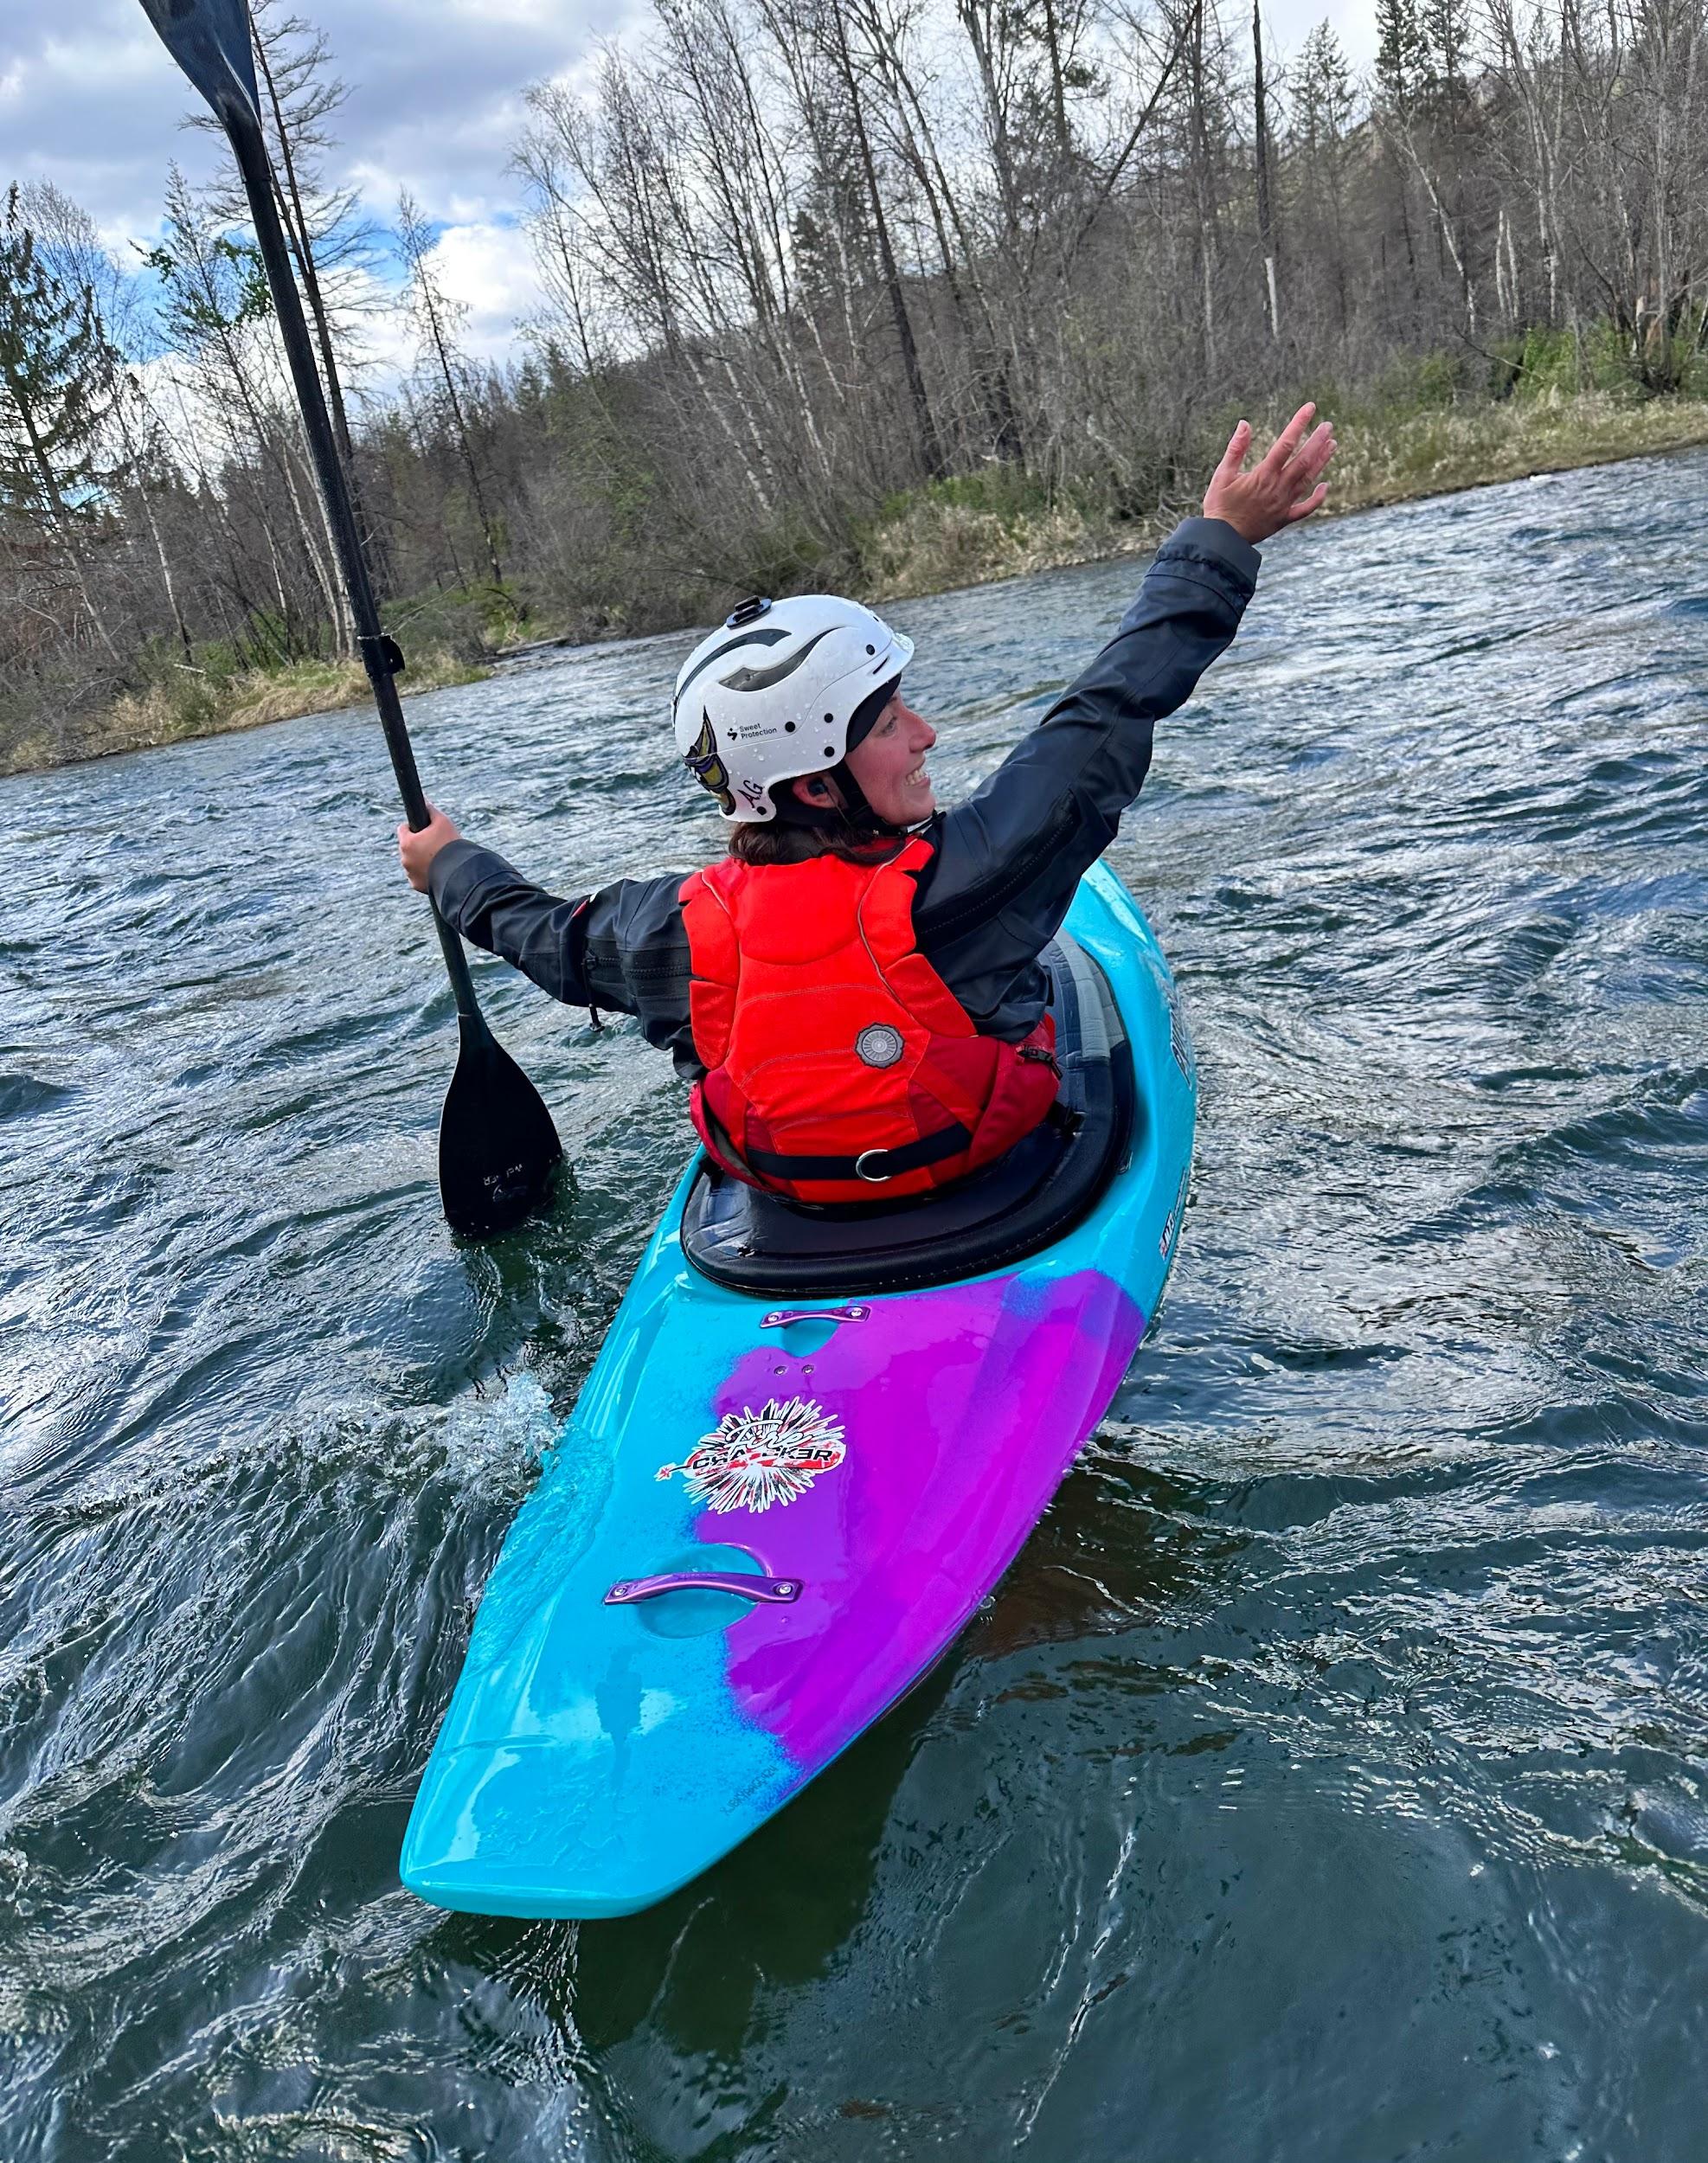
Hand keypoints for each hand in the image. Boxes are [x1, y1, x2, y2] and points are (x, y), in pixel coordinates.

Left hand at [398, 803, 460, 890]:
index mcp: (407, 842)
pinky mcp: (417, 885)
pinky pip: (418, 877)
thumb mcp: (443, 822)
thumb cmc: (451, 845)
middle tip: (434, 845)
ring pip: (412, 862)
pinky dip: (425, 874)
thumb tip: (424, 800)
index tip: (423, 830)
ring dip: (420, 860)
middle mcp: (404, 858)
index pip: (403, 829)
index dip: (414, 828)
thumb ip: (431, 811)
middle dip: (417, 845)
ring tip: (437, 859)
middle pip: (407, 847)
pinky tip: (437, 871)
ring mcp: (410, 873)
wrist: (459, 872)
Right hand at [1203, 403, 1336, 544]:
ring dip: (1322, 461)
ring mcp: (1283, 504)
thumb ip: (1236, 448)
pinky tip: (1325, 486)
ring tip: (1332, 444)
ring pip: (1308, 479)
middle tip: (1328, 425)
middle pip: (1304, 460)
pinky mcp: (1283, 519)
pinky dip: (1317, 498)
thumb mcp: (1222, 474)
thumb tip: (1245, 423)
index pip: (1285, 444)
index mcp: (1263, 475)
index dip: (1299, 423)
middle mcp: (1277, 488)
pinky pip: (1305, 509)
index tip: (1310, 408)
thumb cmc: (1219, 506)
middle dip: (1317, 441)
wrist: (1222, 539)